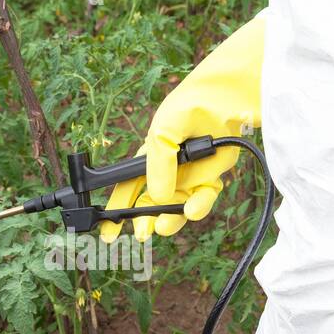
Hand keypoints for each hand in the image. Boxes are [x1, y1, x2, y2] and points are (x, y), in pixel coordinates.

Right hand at [101, 14, 265, 242]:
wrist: (225, 100)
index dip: (116, 210)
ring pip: (175, 209)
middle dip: (143, 221)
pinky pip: (202, 200)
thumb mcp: (162, 132)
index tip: (108, 232)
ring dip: (169, 220)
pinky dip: (198, 207)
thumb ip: (158, 165)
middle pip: (150, 204)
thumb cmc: (188, 108)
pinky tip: (192, 210)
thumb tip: (159, 197)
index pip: (126, 187)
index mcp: (147, 158)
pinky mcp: (209, 178)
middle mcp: (166, 171)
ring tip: (162, 227)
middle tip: (141, 233)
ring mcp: (187, 177)